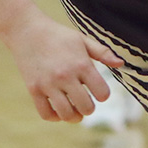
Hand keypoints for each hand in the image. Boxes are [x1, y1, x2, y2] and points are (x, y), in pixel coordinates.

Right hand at [4, 15, 123, 122]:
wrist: (26, 31)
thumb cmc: (58, 36)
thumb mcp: (82, 40)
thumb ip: (102, 52)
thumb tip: (120, 64)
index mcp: (81, 64)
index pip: (102, 93)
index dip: (103, 94)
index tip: (98, 91)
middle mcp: (65, 76)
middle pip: (86, 108)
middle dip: (89, 108)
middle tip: (85, 102)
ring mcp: (48, 84)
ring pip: (66, 114)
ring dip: (74, 116)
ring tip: (74, 111)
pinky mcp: (33, 89)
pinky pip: (46, 114)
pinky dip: (54, 117)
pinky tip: (57, 110)